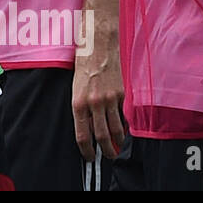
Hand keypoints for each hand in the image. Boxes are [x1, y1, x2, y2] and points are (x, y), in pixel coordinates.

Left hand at [71, 35, 125, 159]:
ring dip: (118, 142)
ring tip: (117, 147)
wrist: (99, 46)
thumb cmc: (84, 65)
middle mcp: (94, 103)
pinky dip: (126, 126)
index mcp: (78, 102)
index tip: (89, 156)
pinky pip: (125, 117)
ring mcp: (110, 99)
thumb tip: (89, 128)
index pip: (82, 135)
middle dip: (106, 151)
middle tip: (107, 156)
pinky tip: (125, 130)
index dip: (86, 150)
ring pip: (117, 130)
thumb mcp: (76, 88)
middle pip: (102, 137)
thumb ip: (82, 108)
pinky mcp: (123, 94)